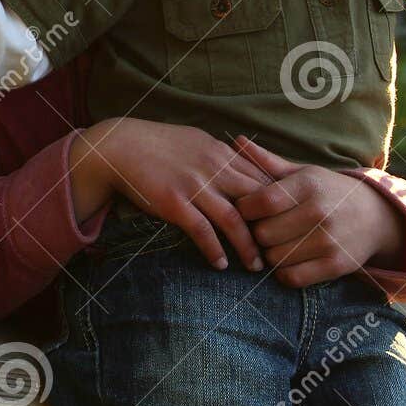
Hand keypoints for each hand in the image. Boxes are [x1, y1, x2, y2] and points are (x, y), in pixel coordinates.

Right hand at [74, 119, 272, 271]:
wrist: (119, 146)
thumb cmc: (156, 143)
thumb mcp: (195, 140)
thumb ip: (221, 155)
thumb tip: (243, 167)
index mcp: (221, 152)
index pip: (261, 180)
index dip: (278, 204)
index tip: (286, 224)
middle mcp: (213, 167)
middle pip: (256, 201)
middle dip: (271, 228)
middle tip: (280, 250)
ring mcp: (194, 185)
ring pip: (233, 220)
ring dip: (247, 246)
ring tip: (255, 265)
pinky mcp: (174, 202)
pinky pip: (202, 231)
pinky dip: (214, 250)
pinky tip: (220, 264)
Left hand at [232, 138, 405, 288]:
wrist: (375, 216)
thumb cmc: (328, 191)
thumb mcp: (303, 172)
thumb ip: (268, 162)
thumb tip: (238, 141)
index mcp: (307, 185)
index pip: (261, 202)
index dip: (244, 209)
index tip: (246, 210)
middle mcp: (319, 212)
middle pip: (263, 233)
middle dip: (255, 233)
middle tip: (261, 228)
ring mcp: (329, 240)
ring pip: (275, 257)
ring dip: (269, 254)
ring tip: (276, 242)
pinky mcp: (336, 265)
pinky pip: (293, 278)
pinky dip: (284, 272)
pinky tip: (288, 259)